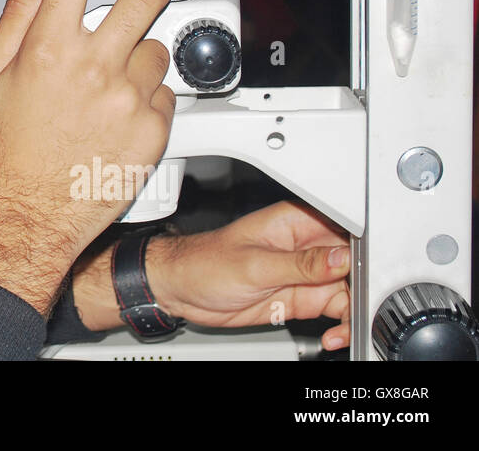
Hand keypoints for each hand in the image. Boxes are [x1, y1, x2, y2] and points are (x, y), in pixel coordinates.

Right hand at [0, 0, 193, 310]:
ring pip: (156, 48)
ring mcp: (129, 97)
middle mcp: (94, 66)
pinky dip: (148, 95)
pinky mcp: (154, 129)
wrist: (30, 213)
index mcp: (49, 47)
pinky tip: (120, 113)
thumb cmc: (8, 151)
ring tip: (114, 80)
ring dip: (142, 52)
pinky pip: (164, 93)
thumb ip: (18, 17)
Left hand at [147, 201, 351, 350]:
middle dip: (365, 289)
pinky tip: (332, 335)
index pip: (346, 229)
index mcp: (295, 223)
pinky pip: (334, 311)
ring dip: (354, 313)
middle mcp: (305, 247)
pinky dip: (340, 325)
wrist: (180, 289)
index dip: (366, 250)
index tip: (377, 273)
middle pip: (354, 265)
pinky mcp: (301, 297)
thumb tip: (342, 257)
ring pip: (348, 292)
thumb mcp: (256, 264)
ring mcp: (305, 274)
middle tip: (364, 310)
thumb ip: (302, 264)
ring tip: (345, 330)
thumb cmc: (204, 263)